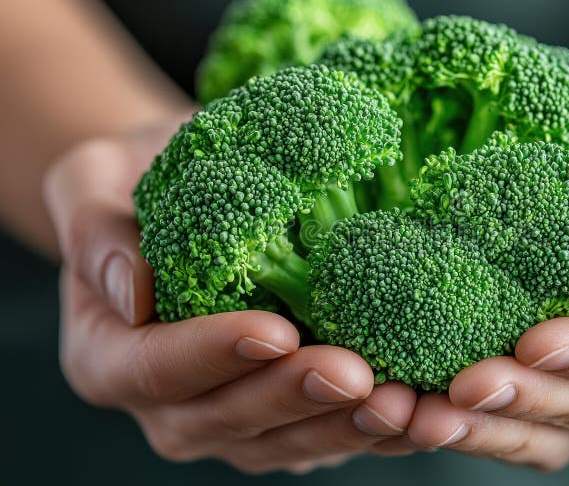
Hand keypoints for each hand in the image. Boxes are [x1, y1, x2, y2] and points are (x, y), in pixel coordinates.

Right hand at [44, 126, 416, 473]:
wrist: (186, 202)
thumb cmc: (135, 182)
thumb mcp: (92, 183)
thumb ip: (96, 233)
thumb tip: (134, 291)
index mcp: (109, 355)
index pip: (156, 367)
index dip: (213, 354)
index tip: (273, 330)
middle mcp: (167, 405)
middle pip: (227, 418)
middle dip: (294, 397)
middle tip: (355, 373)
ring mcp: (229, 418)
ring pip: (285, 440)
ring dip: (344, 426)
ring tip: (402, 402)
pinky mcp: (284, 416)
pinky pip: (325, 432)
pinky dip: (373, 428)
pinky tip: (421, 409)